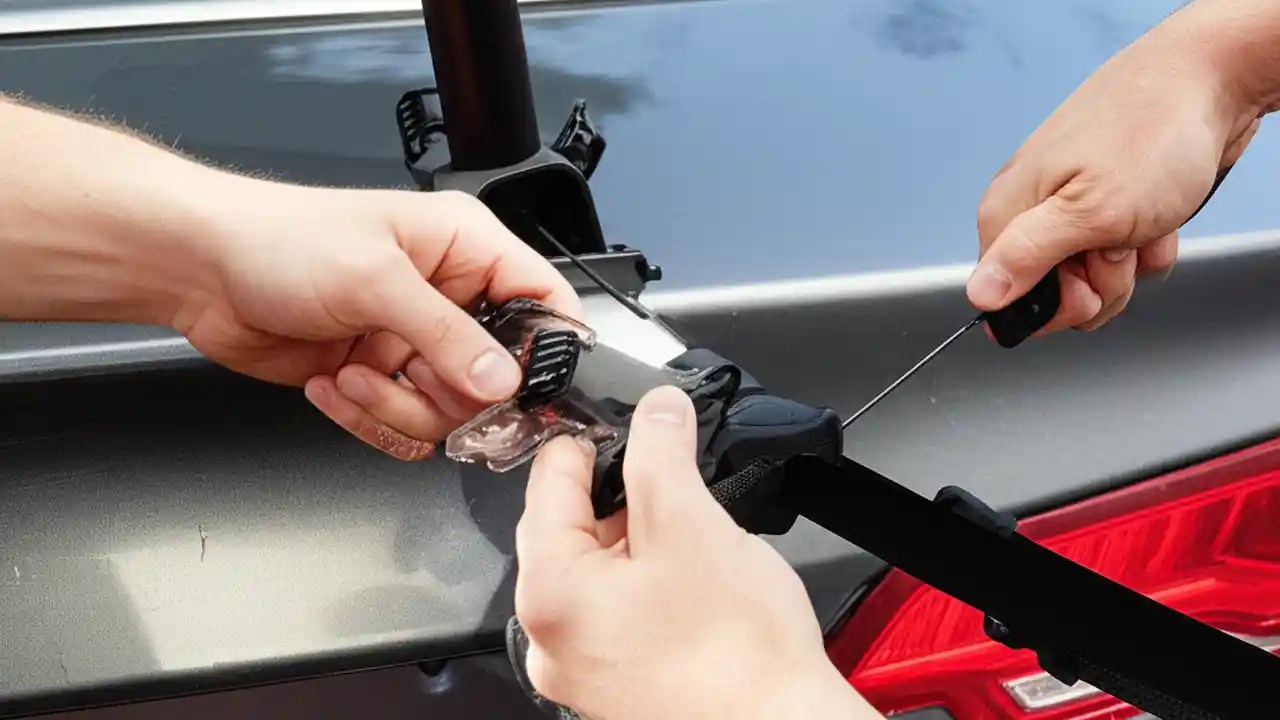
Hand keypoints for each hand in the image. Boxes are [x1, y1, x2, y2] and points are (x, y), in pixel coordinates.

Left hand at [174, 182, 579, 459]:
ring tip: (356, 374)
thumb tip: (502, 380)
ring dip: (399, 407)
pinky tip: (334, 383)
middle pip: (499, 375)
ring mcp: (412, 340)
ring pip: (450, 409)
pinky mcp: (379, 375)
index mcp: (465, 248)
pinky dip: (369, 418)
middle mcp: (447, 296)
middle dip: (453, 392)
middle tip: (414, 378)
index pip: (543, 299)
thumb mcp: (374, 280)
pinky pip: (403, 424)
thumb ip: (447, 335)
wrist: (199, 269)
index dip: (547, 346)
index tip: (524, 385)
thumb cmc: (278, 239)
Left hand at [513, 386, 881, 719]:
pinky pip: (621, 613)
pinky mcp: (621, 686)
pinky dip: (651, 585)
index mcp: (550, 594)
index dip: (587, 440)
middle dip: (621, 494)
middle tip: (672, 477)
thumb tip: (656, 409)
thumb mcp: (691, 521)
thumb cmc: (737, 655)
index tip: (618, 422)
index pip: (547, 483)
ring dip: (641, 541)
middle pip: (570, 529)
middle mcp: (554, 640)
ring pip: (601, 573)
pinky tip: (697, 585)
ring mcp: (586, 669)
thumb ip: (661, 450)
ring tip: (696, 540)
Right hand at [967, 5, 1264, 333]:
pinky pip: (1124, 254)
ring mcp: (1070, 207)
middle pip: (1054, 294)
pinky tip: (1159, 214)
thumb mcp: (1090, 211)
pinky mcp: (1106, 204)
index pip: (1006, 300)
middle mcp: (1032, 211)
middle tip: (1119, 241)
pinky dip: (1150, 244)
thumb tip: (978, 295)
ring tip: (1144, 220)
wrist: (1209, 78)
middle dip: (1099, 284)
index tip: (1086, 282)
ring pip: (1094, 278)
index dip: (1054, 305)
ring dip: (1130, 262)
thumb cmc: (1151, 130)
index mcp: (1007, 214)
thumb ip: (1027, 258)